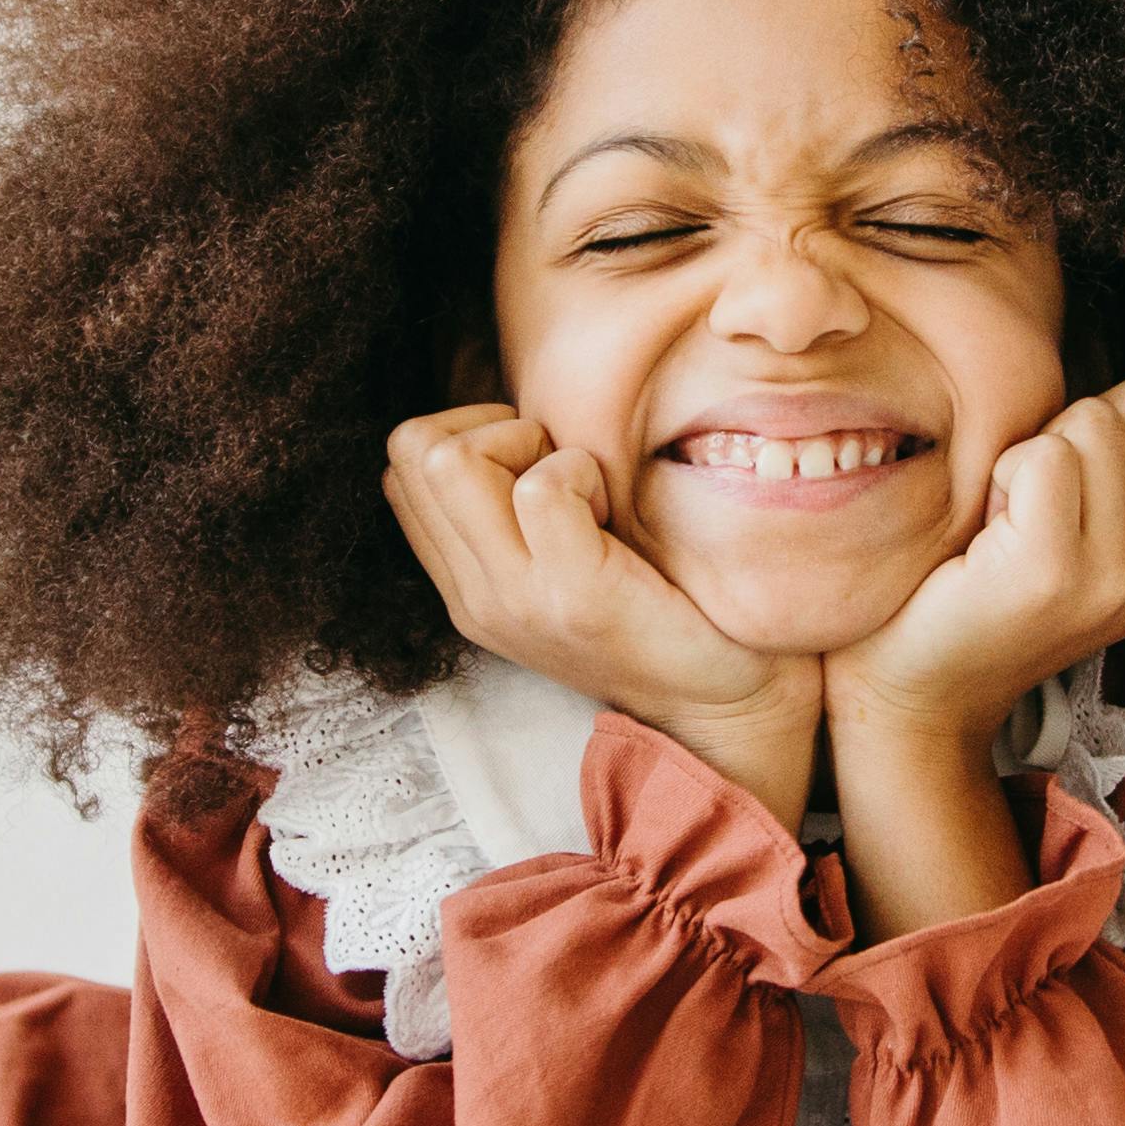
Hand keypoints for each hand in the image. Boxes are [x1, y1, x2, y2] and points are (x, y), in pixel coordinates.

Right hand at [380, 406, 821, 805]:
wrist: (724, 705)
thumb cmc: (659, 614)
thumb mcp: (560, 569)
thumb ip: (516, 516)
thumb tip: (506, 420)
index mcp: (465, 585)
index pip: (401, 468)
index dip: (468, 434)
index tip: (536, 464)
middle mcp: (474, 595)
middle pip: (412, 449)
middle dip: (488, 427)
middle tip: (557, 468)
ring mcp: (514, 598)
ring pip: (452, 459)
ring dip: (531, 445)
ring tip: (586, 490)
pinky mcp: (573, 595)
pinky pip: (541, 487)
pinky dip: (584, 471)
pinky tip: (617, 510)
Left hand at [827, 376, 1124, 767]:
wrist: (914, 695)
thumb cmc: (967, 595)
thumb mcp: (1071, 537)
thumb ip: (1109, 474)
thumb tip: (1114, 393)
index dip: (1097, 431)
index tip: (1049, 497)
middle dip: (1069, 432)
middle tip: (1020, 510)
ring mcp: (1114, 577)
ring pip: (1095, 422)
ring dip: (1032, 453)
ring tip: (1002, 524)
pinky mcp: (1053, 572)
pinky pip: (1045, 455)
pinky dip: (1001, 473)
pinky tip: (982, 534)